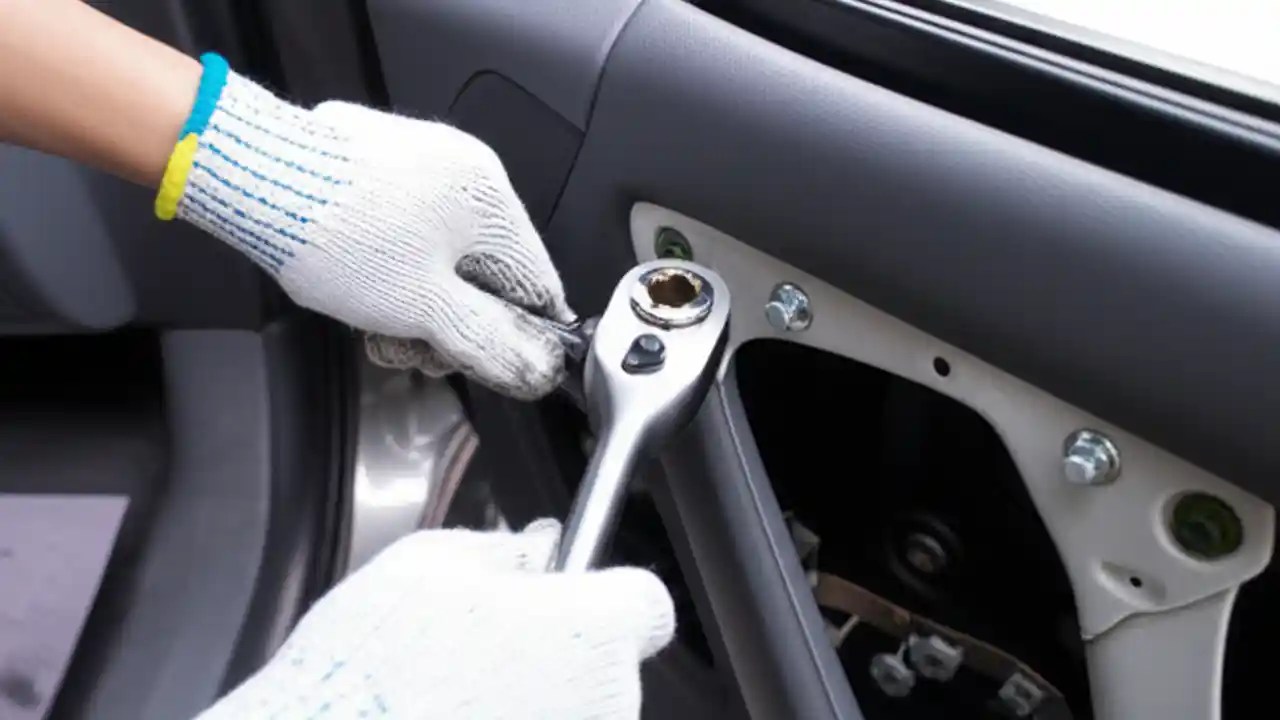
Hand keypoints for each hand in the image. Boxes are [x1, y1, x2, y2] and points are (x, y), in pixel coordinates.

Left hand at [165, 62, 572, 398]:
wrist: (251, 177)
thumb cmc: (335, 234)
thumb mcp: (423, 310)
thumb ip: (489, 342)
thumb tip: (537, 365)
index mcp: (490, 202)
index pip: (537, 284)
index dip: (514, 333)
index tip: (484, 359)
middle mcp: (463, 172)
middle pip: (484, 274)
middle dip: (449, 323)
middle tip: (411, 347)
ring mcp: (420, 165)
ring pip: (441, 258)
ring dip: (414, 305)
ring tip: (374, 324)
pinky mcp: (378, 167)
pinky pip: (407, 232)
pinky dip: (390, 269)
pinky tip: (358, 291)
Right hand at [193, 520, 675, 719]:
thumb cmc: (370, 673)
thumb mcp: (426, 565)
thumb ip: (502, 549)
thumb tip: (538, 544)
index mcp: (590, 629)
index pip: (646, 602)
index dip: (606, 594)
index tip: (568, 595)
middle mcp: (606, 703)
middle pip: (607, 664)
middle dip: (558, 650)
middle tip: (482, 649)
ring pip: (572, 712)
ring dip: (532, 702)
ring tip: (452, 699)